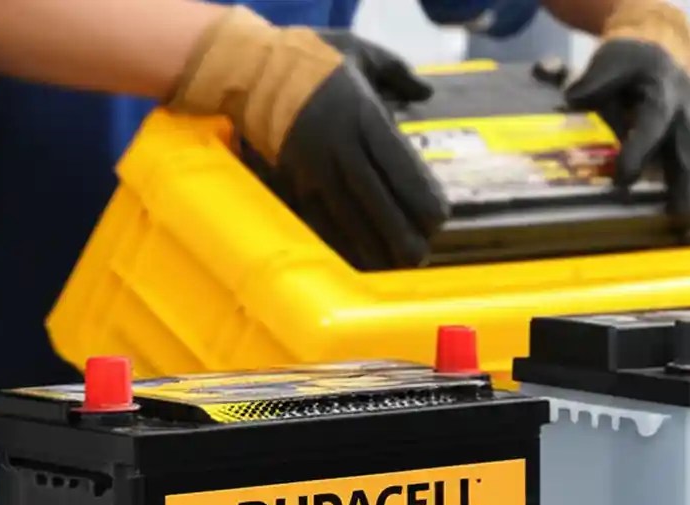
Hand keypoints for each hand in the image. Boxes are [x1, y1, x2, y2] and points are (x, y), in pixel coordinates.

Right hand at [169, 9, 447, 269]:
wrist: (250, 68)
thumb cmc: (314, 60)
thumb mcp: (362, 52)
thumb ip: (398, 73)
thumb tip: (426, 93)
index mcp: (363, 116)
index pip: (399, 166)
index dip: (420, 198)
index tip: (438, 219)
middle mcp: (341, 147)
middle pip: (377, 201)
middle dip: (401, 234)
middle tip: (421, 256)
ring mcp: (315, 168)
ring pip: (348, 218)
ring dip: (373, 247)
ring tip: (395, 268)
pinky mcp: (294, 181)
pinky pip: (319, 219)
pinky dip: (339, 242)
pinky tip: (357, 261)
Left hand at [565, 2, 689, 244]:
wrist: (661, 53)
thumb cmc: (629, 65)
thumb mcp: (610, 61)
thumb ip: (594, 80)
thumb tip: (574, 98)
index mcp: (663, 90)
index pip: (653, 123)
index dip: (640, 150)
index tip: (623, 181)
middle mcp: (689, 112)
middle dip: (689, 188)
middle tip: (679, 222)